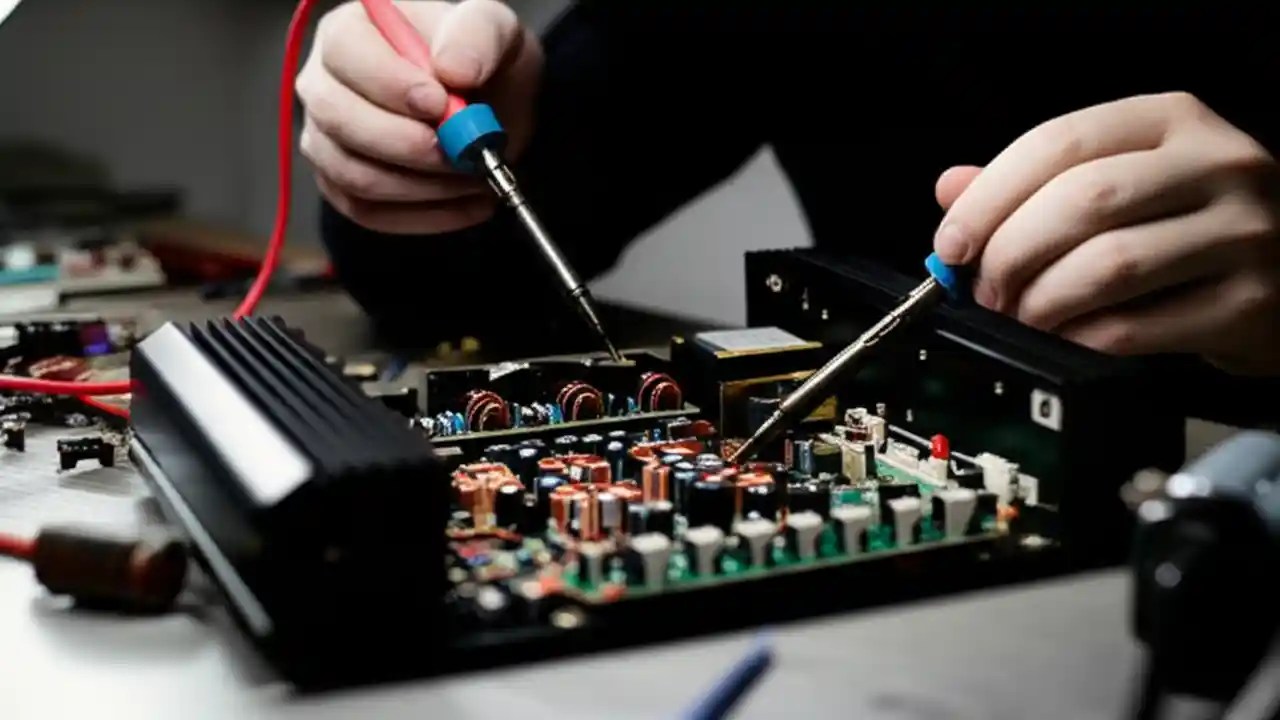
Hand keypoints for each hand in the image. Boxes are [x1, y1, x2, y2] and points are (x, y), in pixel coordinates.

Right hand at [296, 0, 541, 233]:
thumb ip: (477, 35)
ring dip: (422, 186)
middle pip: (338, 120)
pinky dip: (423, 216)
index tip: (440, 104)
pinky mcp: (340, 184)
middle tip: (460, 152)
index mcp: (350, 29)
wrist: (490, 106)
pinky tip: (467, 204)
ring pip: (353, 175)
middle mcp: (322, 82)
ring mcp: (324, 137)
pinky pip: (367, 212)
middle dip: (408, 145)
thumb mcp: (493, 30)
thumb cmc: (480, 61)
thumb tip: (452, 70)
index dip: (390, 84)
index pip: (345, 53)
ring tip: (473, 177)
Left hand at [933, 92, 1279, 374]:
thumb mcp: (1123, 181)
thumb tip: (952, 190)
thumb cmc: (1189, 225)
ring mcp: (1242, 234)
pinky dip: (1080, 339)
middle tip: (985, 289)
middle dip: (1012, 254)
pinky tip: (1064, 339)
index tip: (952, 242)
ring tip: (1020, 316)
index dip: (990, 197)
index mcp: (1174, 121)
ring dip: (1041, 302)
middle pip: (1082, 202)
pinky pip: (1135, 328)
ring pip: (1108, 266)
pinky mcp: (1247, 304)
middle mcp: (1218, 165)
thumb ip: (1038, 182)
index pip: (1060, 142)